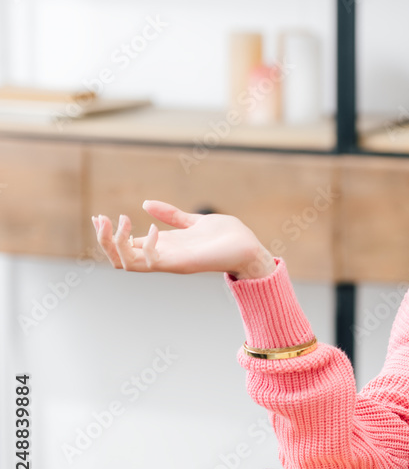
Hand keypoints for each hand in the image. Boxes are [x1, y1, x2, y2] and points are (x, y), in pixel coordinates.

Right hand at [93, 200, 275, 279]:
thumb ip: (171, 215)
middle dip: (104, 239)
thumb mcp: (193, 221)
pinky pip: (152, 262)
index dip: (108, 234)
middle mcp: (163, 257)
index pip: (125, 247)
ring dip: (117, 243)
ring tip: (120, 220)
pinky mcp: (182, 264)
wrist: (250, 248)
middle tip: (102, 219)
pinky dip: (147, 245)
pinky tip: (152, 228)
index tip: (99, 216)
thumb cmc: (227, 237)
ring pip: (128, 263)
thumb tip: (146, 204)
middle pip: (119, 258)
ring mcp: (171, 262)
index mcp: (163, 246)